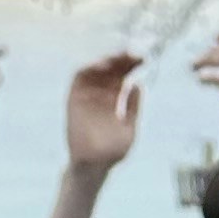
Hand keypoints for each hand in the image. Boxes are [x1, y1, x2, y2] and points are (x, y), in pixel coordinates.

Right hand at [64, 54, 143, 179]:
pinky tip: (102, 65)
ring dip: (107, 60)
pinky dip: (89, 69)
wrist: (93, 166)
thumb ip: (133, 107)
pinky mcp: (74, 98)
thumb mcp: (129, 128)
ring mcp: (87, 94)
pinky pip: (80, 78)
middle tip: (134, 51)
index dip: (132, 65)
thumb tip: (139, 84)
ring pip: (97, 70)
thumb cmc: (112, 151)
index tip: (143, 58)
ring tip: (120, 56)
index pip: (124, 75)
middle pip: (112, 69)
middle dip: (122, 59)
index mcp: (115, 98)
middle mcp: (101, 93)